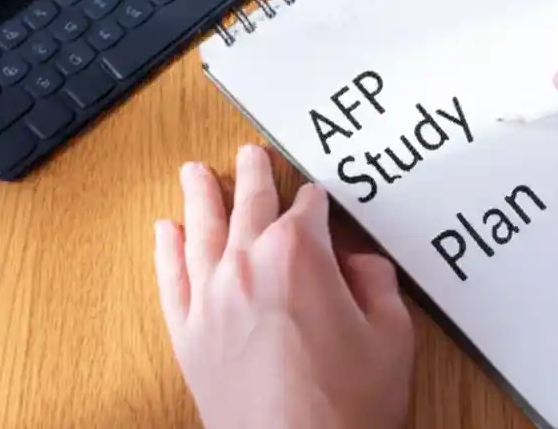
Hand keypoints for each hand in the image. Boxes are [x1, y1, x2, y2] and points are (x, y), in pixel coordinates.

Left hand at [154, 146, 413, 428]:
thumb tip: (357, 264)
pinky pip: (171, 278)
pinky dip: (166, 250)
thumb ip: (375, 284)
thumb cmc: (348, 406)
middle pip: (249, 205)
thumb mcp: (391, 335)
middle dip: (253, 176)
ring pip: (201, 230)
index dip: (317, 201)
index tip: (319, 197)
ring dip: (200, 196)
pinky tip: (165, 230)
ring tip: (195, 171)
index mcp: (301, 255)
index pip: (308, 208)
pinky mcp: (189, 335)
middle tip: (249, 153)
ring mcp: (211, 300)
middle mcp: (248, 265)